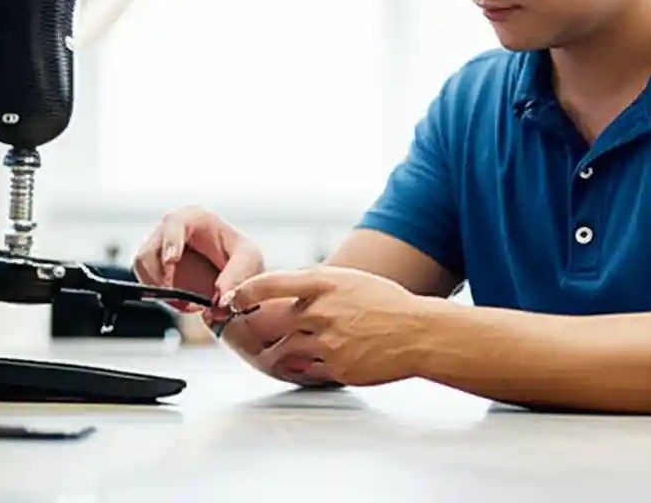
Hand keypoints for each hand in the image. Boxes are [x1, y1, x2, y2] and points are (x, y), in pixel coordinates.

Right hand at [131, 207, 334, 386]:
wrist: (235, 274)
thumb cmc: (241, 257)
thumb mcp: (249, 261)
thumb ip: (237, 278)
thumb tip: (222, 300)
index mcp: (194, 218)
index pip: (174, 223)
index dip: (170, 241)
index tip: (172, 260)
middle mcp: (171, 231)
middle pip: (150, 252)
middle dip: (164, 280)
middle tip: (186, 300)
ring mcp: (159, 249)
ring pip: (144, 271)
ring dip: (164, 293)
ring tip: (192, 305)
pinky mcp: (154, 269)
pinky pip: (147, 285)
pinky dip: (166, 300)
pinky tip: (186, 304)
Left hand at [225, 267, 431, 386]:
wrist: (418, 333)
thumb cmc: (387, 304)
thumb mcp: (350, 280)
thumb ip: (316, 284)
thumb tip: (285, 290)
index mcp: (325, 283)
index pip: (271, 284)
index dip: (245, 292)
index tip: (232, 298)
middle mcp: (322, 311)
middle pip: (272, 323)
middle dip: (256, 328)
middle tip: (243, 330)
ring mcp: (328, 342)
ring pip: (284, 349)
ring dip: (277, 351)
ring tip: (275, 351)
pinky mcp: (335, 368)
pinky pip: (303, 370)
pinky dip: (299, 367)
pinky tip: (305, 362)